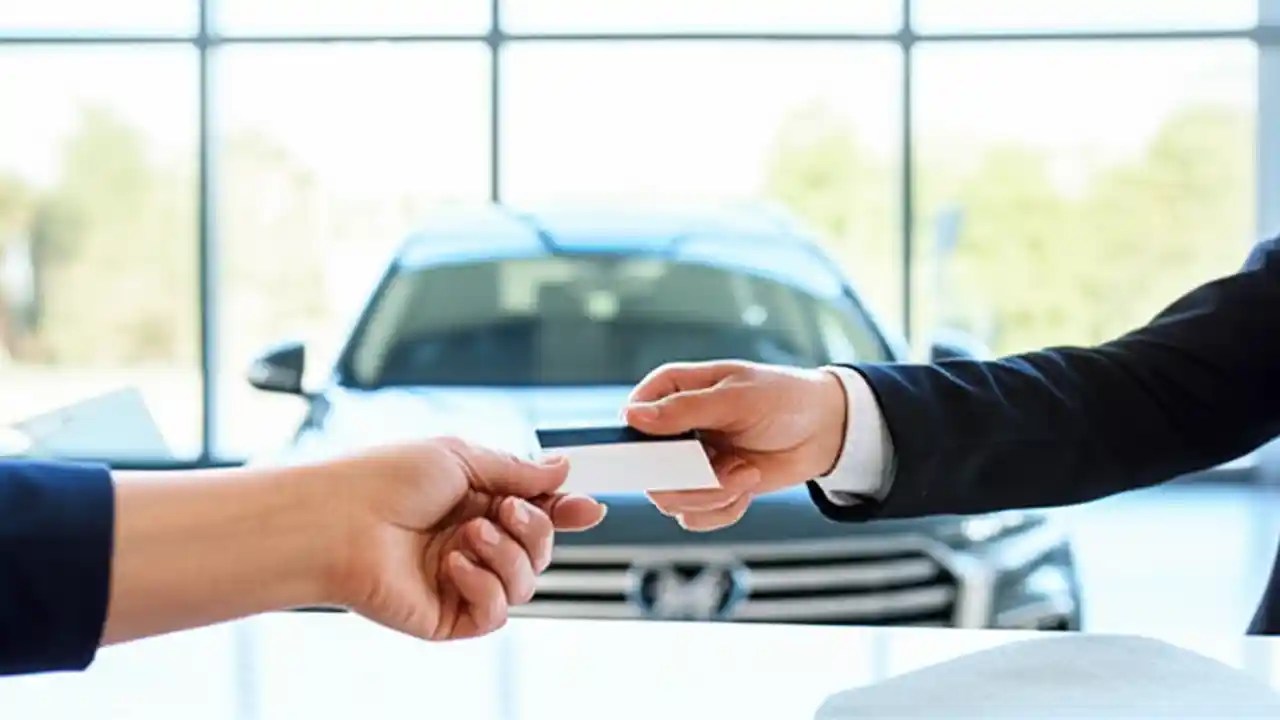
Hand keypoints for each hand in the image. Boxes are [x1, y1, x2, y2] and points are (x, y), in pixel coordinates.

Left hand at [321, 438, 605, 639]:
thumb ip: (517, 470)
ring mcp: (462, 580)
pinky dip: (483, 585)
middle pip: (541, 549)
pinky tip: (453, 566)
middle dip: (536, 529)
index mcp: (475, 502)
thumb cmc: (385, 480)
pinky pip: (495, 612)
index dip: (565, 512)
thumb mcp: (460, 458)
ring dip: (507, 556)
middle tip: (507, 511)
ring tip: (468, 536)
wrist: (336, 522)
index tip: (589, 507)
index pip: (536, 512)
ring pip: (526, 582)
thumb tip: (562, 468)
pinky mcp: (449, 615)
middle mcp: (472, 542)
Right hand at [624, 361, 846, 530]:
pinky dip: (724, 510)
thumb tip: (634, 416)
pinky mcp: (705, 489)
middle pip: (646, 472)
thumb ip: (686, 409)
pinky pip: (693, 518)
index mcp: (668, 391)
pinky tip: (746, 488)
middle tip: (730, 468)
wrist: (822, 430)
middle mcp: (670, 429)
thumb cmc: (782, 398)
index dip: (641, 448)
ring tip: (747, 473)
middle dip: (692, 481)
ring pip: (670, 501)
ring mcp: (685, 463)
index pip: (630, 422)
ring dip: (714, 495)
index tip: (674, 460)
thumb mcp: (738, 397)